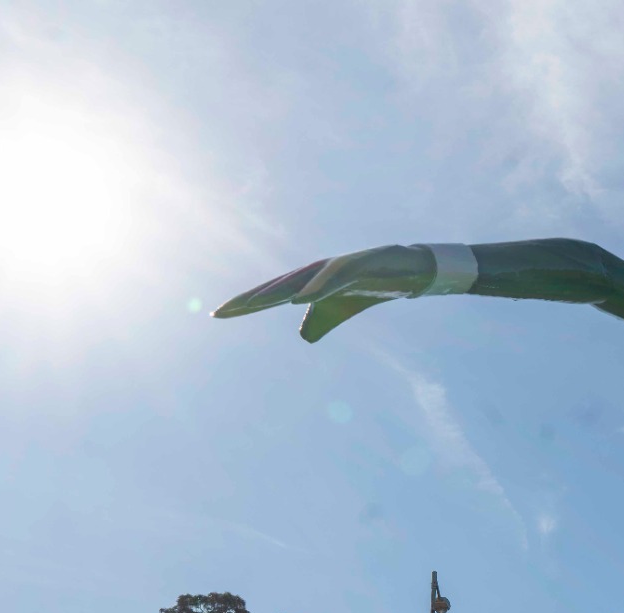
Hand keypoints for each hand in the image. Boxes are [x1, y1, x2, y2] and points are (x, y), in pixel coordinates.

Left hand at [213, 245, 437, 340]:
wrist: (405, 270)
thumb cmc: (367, 287)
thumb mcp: (338, 311)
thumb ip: (319, 322)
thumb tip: (303, 337)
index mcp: (307, 281)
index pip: (269, 295)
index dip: (244, 304)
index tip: (218, 315)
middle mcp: (315, 271)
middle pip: (276, 286)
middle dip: (249, 299)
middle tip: (221, 313)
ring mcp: (335, 265)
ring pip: (299, 280)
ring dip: (274, 293)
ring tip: (251, 307)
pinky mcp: (358, 264)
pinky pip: (334, 277)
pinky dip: (315, 287)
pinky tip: (299, 299)